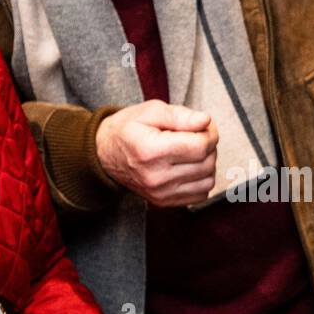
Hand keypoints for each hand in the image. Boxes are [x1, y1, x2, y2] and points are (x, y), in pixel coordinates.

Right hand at [95, 99, 217, 207]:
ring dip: (207, 163)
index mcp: (150, 150)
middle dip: (209, 145)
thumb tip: (205, 121)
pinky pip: (200, 194)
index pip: (200, 146)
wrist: (104, 154)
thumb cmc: (127, 129)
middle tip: (196, 135)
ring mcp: (160, 192)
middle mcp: (155, 176)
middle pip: (206, 163)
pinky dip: (201, 179)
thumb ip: (180, 115)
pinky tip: (189, 167)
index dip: (209, 132)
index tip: (202, 125)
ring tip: (191, 151)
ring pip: (207, 180)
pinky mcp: (164, 202)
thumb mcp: (150, 111)